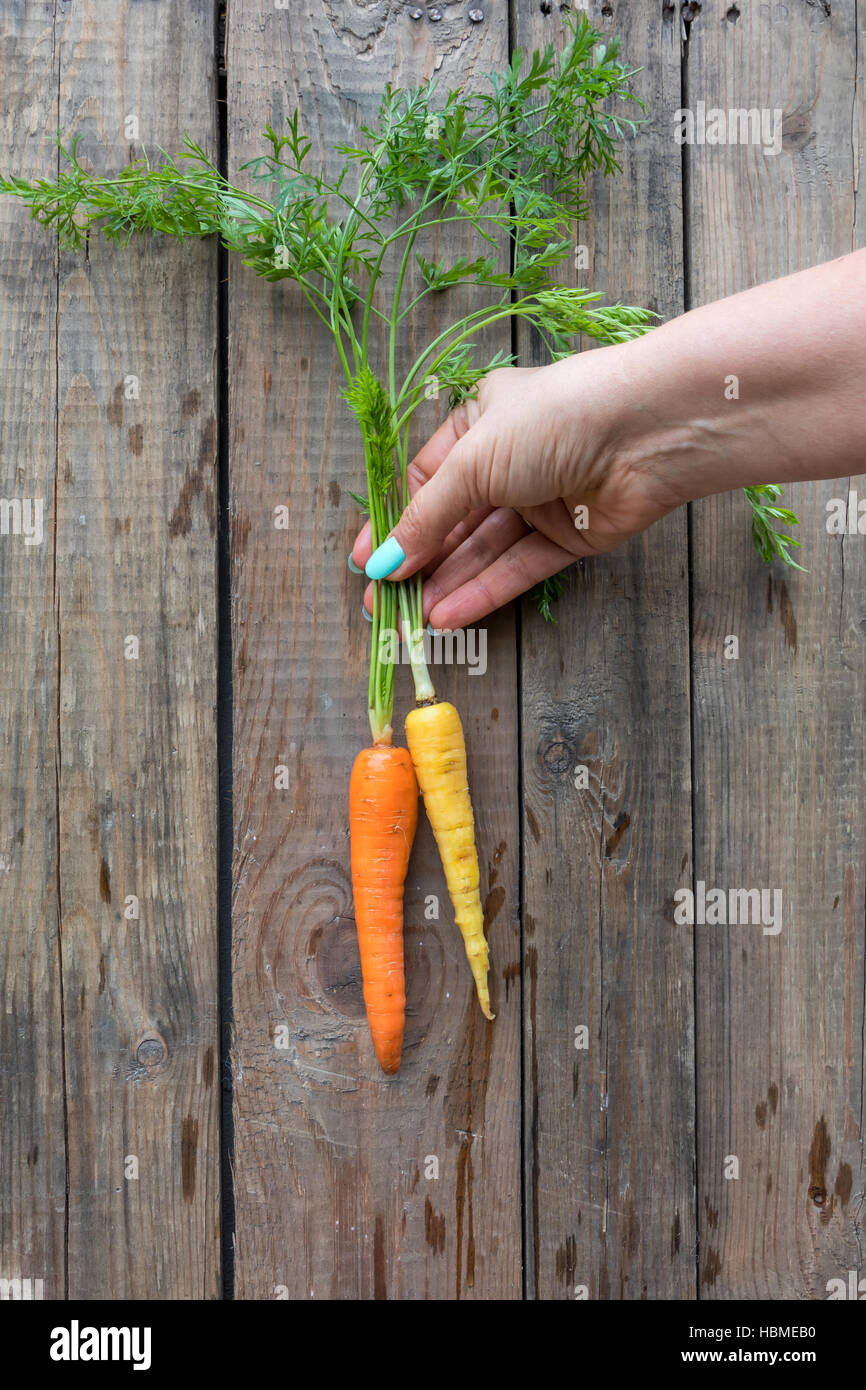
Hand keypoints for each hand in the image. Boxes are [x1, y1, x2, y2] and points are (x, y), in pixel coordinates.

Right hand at [350, 355, 674, 630]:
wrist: (645, 432)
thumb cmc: (550, 421)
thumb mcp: (471, 463)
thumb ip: (426, 517)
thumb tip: (384, 561)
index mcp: (480, 421)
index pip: (425, 481)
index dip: (396, 524)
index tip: (367, 564)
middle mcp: (510, 459)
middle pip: (454, 522)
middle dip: (419, 564)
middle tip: (383, 606)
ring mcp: (543, 500)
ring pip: (486, 550)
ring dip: (449, 584)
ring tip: (413, 623)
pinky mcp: (573, 536)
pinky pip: (520, 567)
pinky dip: (487, 591)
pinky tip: (451, 615)